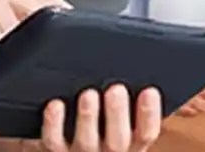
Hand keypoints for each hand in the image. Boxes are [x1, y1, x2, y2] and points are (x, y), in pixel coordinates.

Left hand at [25, 85, 161, 151]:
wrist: (68, 142)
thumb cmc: (100, 122)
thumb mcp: (120, 116)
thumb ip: (127, 97)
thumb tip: (137, 61)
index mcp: (130, 142)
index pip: (146, 133)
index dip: (150, 114)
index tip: (150, 90)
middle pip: (118, 141)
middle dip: (117, 114)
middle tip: (116, 89)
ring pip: (86, 142)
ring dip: (88, 118)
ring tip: (88, 94)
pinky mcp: (56, 151)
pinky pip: (54, 141)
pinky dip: (54, 124)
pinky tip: (55, 104)